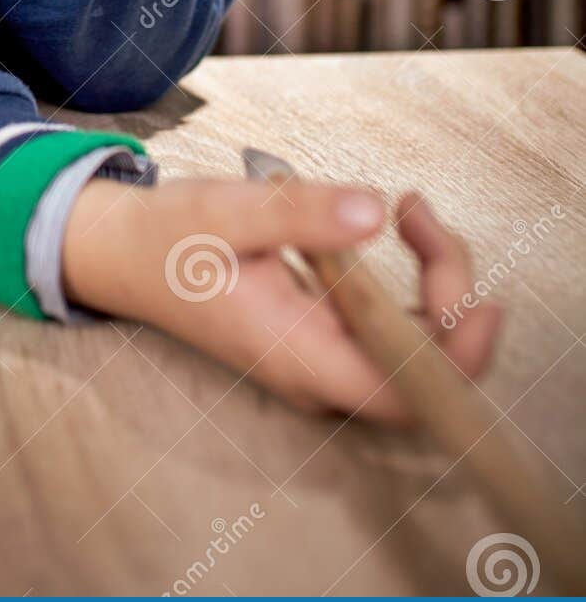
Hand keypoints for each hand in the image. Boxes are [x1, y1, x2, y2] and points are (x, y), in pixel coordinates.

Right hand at [61, 174, 502, 422]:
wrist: (123, 254)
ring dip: (436, 277)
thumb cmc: (168, 238)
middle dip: (449, 289)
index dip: (457, 361)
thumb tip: (374, 212)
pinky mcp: (325, 333)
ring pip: (418, 343)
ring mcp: (324, 355)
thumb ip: (300, 213)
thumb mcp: (226, 210)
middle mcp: (318, 370)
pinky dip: (413, 276)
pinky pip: (395, 322)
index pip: (404, 393)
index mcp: (295, 354)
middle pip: (425, 366)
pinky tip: (399, 223)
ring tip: (411, 208)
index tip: (479, 298)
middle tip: (417, 211)